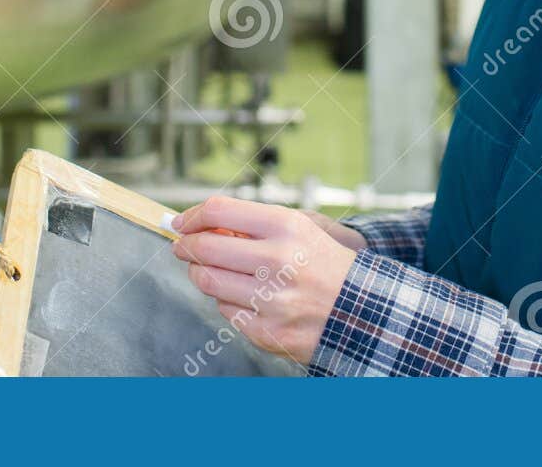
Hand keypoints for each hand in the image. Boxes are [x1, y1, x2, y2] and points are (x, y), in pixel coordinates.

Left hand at [170, 196, 357, 364]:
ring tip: (210, 270)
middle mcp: (277, 261)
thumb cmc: (323, 263)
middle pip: (205, 248)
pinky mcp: (267, 331)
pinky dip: (226, 301)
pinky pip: (225, 311)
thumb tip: (202, 225)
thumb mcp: (298, 228)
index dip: (192, 216)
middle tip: (183, 246)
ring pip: (208, 282)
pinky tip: (242, 295)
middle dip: (186, 246)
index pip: (219, 210)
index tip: (181, 222)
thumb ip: (253, 223)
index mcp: (285, 227)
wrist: (360, 309)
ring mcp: (271, 299)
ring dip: (201, 273)